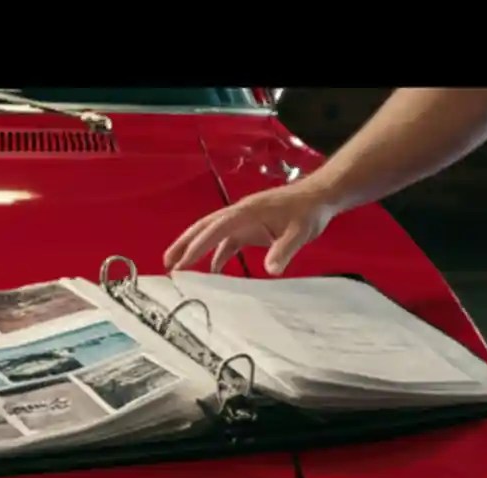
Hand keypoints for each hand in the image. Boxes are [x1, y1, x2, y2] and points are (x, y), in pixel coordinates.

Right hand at [164, 183, 338, 274]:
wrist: (319, 197)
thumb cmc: (308, 212)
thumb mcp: (300, 232)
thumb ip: (284, 250)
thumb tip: (270, 271)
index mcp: (246, 212)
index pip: (215, 230)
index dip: (197, 246)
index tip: (182, 264)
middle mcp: (239, 214)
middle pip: (204, 228)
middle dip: (184, 244)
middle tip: (167, 263)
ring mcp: (243, 221)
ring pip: (212, 233)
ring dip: (195, 248)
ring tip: (179, 267)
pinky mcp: (250, 227)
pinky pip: (227, 241)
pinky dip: (217, 254)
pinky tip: (214, 271)